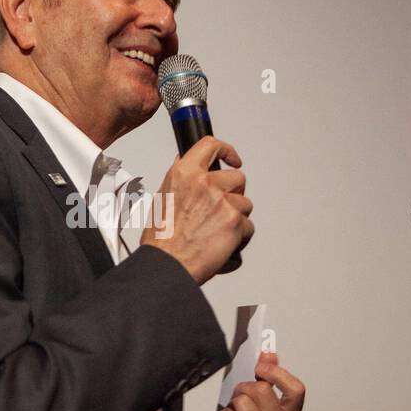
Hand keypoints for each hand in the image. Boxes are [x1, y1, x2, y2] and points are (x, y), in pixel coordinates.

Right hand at [139, 136, 253, 284]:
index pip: (211, 145)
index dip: (227, 151)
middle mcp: (204, 183)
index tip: (233, 159)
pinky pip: (249, 227)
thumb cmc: (162, 240)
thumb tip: (190, 170)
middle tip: (222, 210)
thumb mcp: (163, 199)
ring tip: (218, 232)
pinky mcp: (235, 222)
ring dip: (237, 218)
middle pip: (237, 178)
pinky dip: (240, 238)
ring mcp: (222, 202)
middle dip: (234, 194)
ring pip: (245, 204)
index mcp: (184, 173)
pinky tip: (223, 244)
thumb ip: (181, 181)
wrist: (167, 265)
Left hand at [195, 352, 304, 410]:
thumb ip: (267, 379)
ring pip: (242, 401)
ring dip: (232, 404)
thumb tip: (268, 353)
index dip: (278, 373)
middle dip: (244, 388)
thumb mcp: (260, 405)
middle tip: (239, 397)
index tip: (261, 366)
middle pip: (262, 390)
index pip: (296, 389)